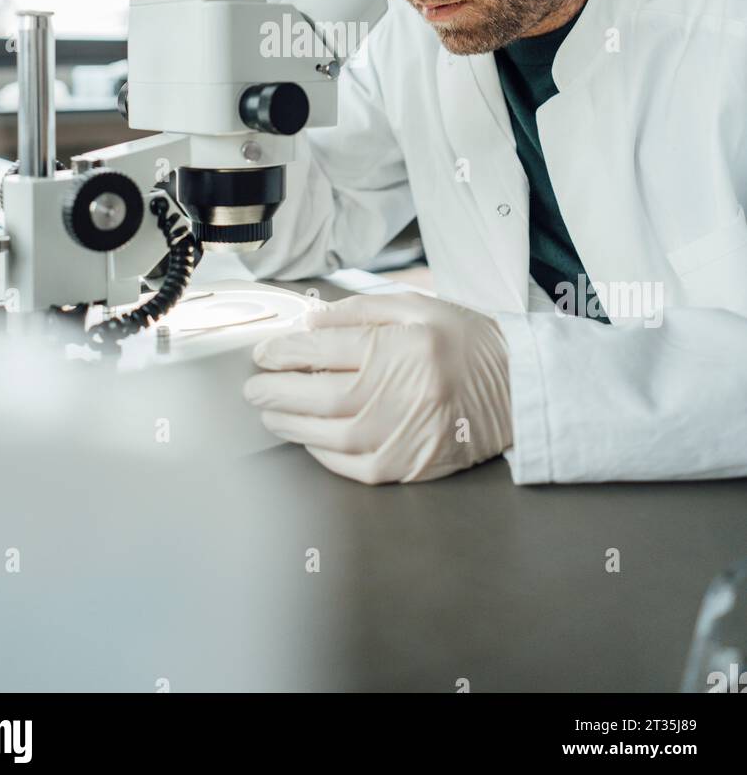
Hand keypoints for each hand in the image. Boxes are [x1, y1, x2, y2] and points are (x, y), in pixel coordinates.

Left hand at [243, 292, 512, 484]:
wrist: (519, 387)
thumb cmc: (464, 341)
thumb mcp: (415, 306)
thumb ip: (358, 311)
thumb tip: (306, 325)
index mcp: (404, 349)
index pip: (324, 352)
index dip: (284, 354)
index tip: (262, 355)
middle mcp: (405, 396)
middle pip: (318, 399)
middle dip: (275, 393)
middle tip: (254, 388)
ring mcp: (407, 438)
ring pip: (328, 438)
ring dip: (291, 425)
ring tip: (271, 412)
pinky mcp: (411, 468)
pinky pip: (351, 467)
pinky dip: (321, 453)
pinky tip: (308, 437)